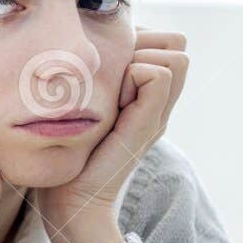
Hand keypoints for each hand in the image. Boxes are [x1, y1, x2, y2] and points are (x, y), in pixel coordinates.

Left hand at [35, 28, 188, 242]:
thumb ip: (98, 82)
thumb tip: (91, 44)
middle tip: (111, 83)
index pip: (169, 42)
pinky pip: (157, 74)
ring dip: (137, 62)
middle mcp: (159, 105)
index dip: (141, 41)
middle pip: (177, 46)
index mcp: (146, 99)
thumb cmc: (65, 153)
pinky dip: (132, 77)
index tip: (109, 70)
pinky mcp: (148, 125)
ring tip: (110, 97)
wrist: (70, 201)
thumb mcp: (85, 108)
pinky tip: (110, 105)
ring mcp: (157, 115)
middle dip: (143, 48)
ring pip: (174, 56)